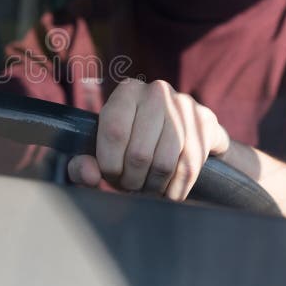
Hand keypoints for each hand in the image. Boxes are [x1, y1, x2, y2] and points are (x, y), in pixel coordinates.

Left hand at [68, 78, 229, 200]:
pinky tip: (167, 193)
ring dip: (153, 187)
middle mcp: (156, 92)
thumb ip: (81, 165)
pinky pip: (189, 168)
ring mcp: (184, 105)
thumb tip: (88, 174)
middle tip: (130, 186)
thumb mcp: (100, 150)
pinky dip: (175, 190)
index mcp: (126, 91)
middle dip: (132, 180)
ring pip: (165, 164)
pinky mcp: (204, 123)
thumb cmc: (129, 144)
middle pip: (140, 153)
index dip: (110, 164)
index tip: (111, 176)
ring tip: (146, 189)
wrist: (180, 130)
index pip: (114, 132)